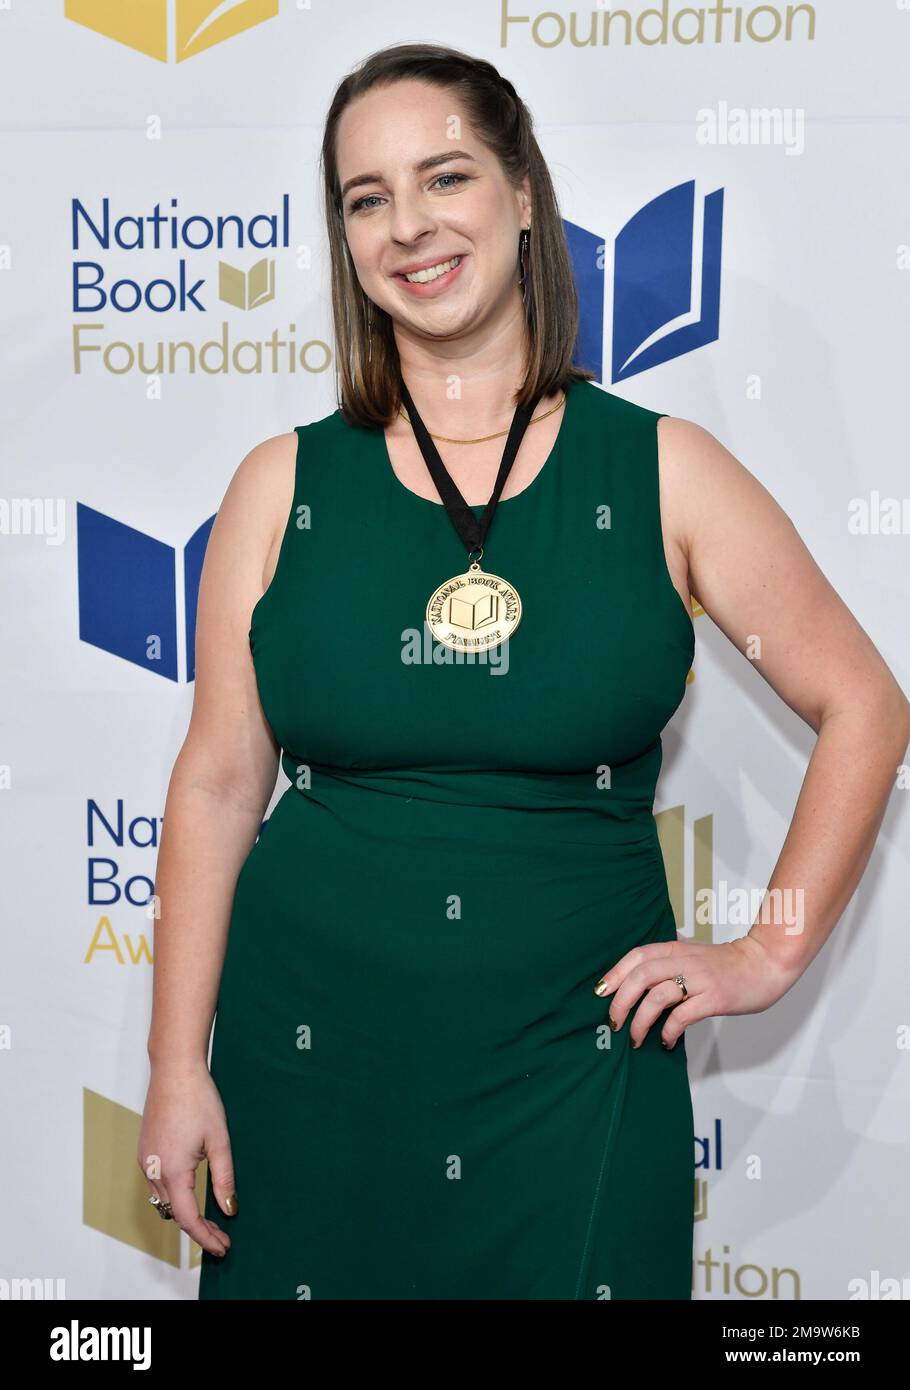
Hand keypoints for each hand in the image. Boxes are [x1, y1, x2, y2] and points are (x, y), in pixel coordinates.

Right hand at [137, 1060, 236, 1256]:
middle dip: (197, 1229)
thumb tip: (229, 1209)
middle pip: (173, 1213)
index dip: (205, 1237)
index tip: (222, 1247)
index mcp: (172, 1170)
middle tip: (222, 1237)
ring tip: (210, 1220)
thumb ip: (224, 1178)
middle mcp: (153, 1169)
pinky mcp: (145, 1150)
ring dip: (184, 1212)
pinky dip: (174, 1195)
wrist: (174, 1069)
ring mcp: (145, 1160)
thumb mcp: (219, 1141)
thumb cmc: (199, 1100)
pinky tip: (191, 1191)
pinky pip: (157, 1183)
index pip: (187, 1218)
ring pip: (163, 1200)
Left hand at [593, 932, 796, 1048]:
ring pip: (658, 997)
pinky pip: (683, 1015)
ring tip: (636, 1039)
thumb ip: (672, 956)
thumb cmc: (729, 962)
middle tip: (614, 1022)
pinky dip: (669, 1030)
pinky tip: (666, 1041)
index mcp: (677, 949)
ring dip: (641, 1021)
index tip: (600, 992)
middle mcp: (685, 961)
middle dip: (621, 1000)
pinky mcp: (715, 998)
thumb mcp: (695, 952)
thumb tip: (645, 964)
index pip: (638, 955)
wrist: (765, 964)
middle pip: (641, 976)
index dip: (616, 972)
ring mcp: (700, 980)